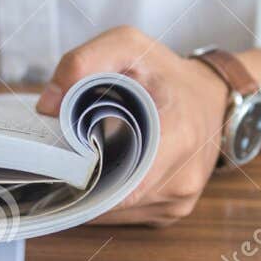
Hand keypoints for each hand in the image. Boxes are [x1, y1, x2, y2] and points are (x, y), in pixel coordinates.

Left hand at [36, 26, 230, 225]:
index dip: (83, 179)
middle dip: (84, 185)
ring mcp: (180, 200)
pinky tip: (106, 173)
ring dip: (97, 194)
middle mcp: (183, 178)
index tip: (58, 164)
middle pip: (113, 201)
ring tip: (84, 164)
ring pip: (119, 213)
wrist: (212, 97)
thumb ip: (83, 62)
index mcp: (176, 138)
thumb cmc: (167, 73)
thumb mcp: (128, 45)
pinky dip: (112, 199)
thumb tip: (48, 105)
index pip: (120, 183)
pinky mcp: (175, 210)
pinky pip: (132, 215)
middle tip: (61, 161)